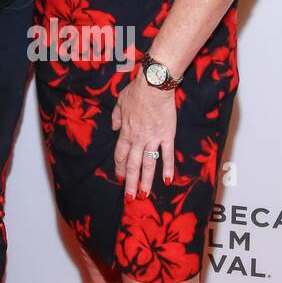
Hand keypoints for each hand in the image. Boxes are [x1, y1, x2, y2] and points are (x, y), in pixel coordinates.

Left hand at [112, 71, 175, 198]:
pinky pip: (167, 154)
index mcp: (126, 132)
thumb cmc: (136, 91)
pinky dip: (168, 168)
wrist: (154, 85)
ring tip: (144, 195)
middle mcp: (138, 139)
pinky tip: (168, 181)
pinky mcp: (167, 135)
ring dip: (146, 181)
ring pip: (148, 164)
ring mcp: (153, 139)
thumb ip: (116, 117)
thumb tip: (113, 128)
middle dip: (130, 182)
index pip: (120, 155)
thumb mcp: (120, 102)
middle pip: (132, 165)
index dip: (120, 168)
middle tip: (130, 197)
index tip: (119, 178)